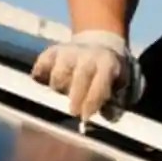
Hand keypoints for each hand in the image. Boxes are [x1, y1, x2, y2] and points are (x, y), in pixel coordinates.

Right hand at [30, 30, 144, 122]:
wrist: (99, 42)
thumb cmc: (110, 71)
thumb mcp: (121, 83)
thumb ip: (115, 103)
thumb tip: (106, 118)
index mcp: (107, 64)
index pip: (99, 85)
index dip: (92, 102)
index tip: (85, 117)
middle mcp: (87, 55)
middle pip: (79, 78)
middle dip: (76, 98)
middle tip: (73, 111)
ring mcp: (68, 52)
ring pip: (58, 74)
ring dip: (59, 88)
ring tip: (65, 92)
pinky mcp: (53, 51)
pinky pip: (41, 65)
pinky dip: (40, 74)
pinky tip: (43, 81)